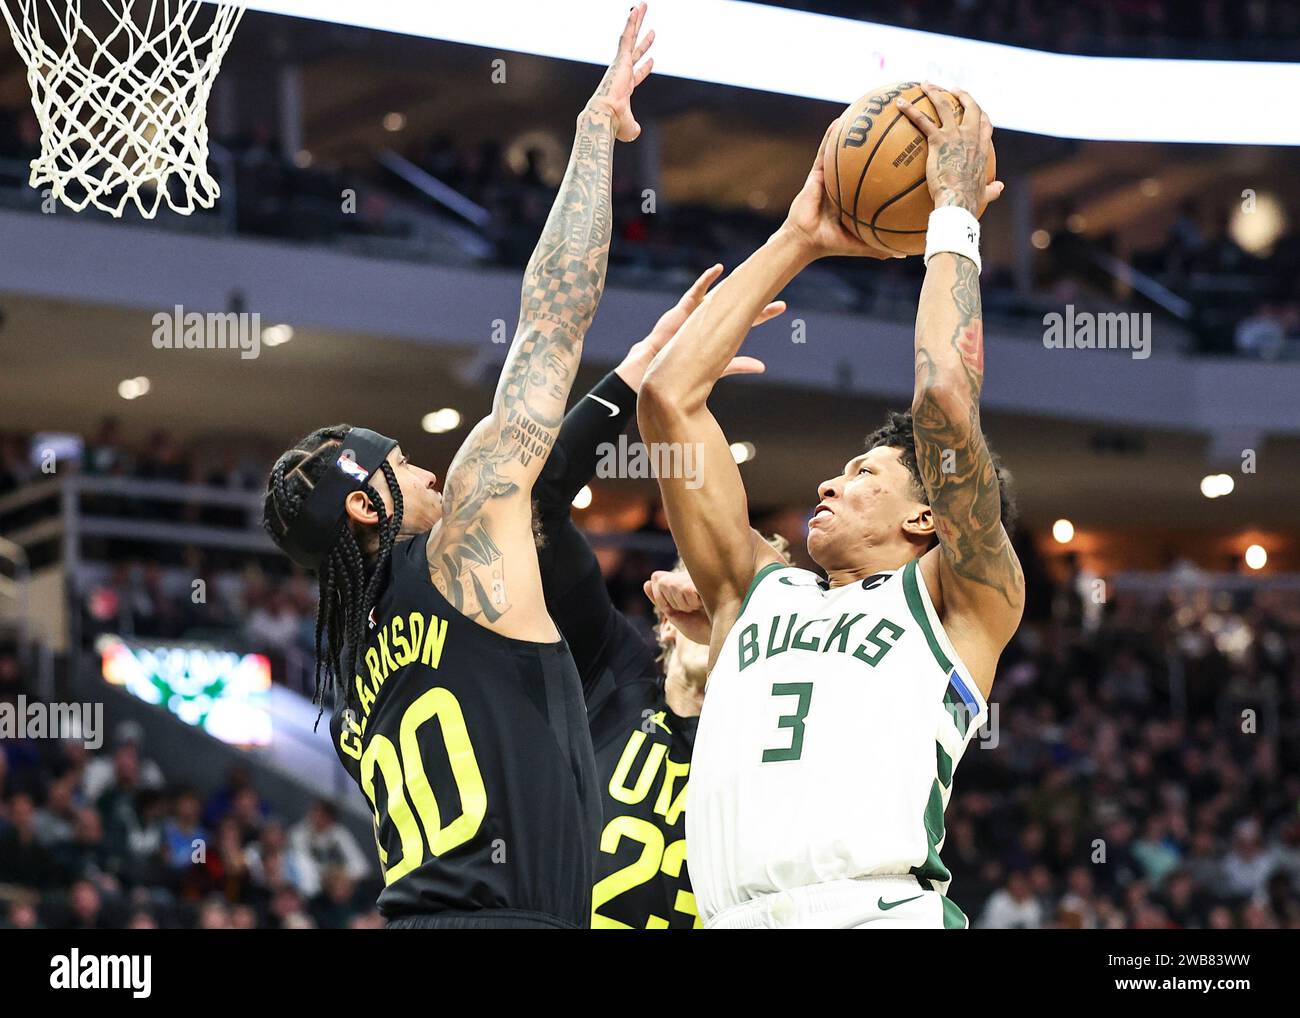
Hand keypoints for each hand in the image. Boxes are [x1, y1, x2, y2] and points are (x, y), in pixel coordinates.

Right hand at [586, 3, 654, 141]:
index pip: (636, 75)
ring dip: (636, 22)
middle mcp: (622, 73)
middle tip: (651, 31)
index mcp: (624, 88)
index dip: (645, 68)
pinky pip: (627, 35)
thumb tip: (636, 132)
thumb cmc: (614, 124)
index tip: (653, 60)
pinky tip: (637, 9)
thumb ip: (634, 129)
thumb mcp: (630, 130)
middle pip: (635, 52)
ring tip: (642, 6)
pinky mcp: (621, 58)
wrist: (605, 116)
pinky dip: (631, 22)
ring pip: (630, 38)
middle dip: (643, 42)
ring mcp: (621, 64)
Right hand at [615, 264, 781, 390]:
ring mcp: (700, 311)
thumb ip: (739, 364)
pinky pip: (698, 290)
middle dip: (755, 294)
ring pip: (721, 292)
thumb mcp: (718, 366)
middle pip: (738, 301)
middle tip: (775, 284)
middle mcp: (713, 317)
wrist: (658, 366)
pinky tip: (719, 269)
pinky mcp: (685, 307)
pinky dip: (707, 279)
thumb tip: (763, 367)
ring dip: (735, 282)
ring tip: (750, 271)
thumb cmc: (685, 366)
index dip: (764, 313)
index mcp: (722, 331)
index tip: (782, 307)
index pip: (748, 319)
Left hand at [644, 570, 711, 645]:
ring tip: (700, 607)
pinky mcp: (706, 577)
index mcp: (684, 580)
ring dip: (682, 603)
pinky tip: (705, 603)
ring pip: (670, 585)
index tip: (679, 610)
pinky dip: (690, 602)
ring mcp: (700, 573)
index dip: (662, 599)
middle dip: (671, 602)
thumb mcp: (677, 614)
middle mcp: (692, 572)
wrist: (725, 636)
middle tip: (691, 610)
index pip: (657, 579)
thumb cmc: (705, 627)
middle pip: (661, 581)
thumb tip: (646, 582)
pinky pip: (682, 589)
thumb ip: (661, 599)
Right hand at [781, 118, 902, 260]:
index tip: (906, 150)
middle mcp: (846, 182)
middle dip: (877, 141)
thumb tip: (905, 255)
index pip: (877, 178)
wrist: (805, 241)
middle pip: (865, 158)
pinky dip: (831, 136)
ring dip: (854, 131)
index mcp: (857, 197)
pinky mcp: (817, 173)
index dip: (890, 165)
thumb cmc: (831, 243)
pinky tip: (839, 120)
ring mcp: (831, 176)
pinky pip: (824, 150)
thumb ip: (881, 247)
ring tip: (867, 111)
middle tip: (894, 123)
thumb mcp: (861, 245)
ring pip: (844, 149)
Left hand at [895, 84, 1003, 212]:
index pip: (984, 124)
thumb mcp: (985, 195)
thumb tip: (1000, 188)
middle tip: (952, 89)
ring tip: (924, 84)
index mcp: (982, 148)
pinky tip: (899, 103)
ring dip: (934, 92)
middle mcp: (971, 136)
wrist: (958, 201)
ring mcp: (955, 135)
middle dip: (961, 94)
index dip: (980, 113)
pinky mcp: (938, 139)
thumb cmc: (969, 202)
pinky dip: (910, 110)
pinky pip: (922, 120)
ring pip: (944, 105)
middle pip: (969, 107)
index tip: (975, 107)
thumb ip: (992, 190)